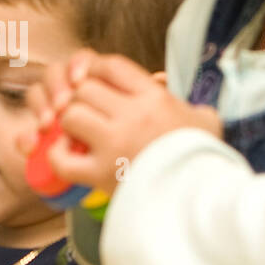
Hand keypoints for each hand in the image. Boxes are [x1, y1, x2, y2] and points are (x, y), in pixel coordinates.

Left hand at [23, 51, 221, 194]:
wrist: (202, 198)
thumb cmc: (205, 158)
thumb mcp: (205, 121)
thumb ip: (190, 104)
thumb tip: (175, 93)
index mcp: (155, 98)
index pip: (112, 66)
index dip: (95, 68)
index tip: (93, 79)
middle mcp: (132, 116)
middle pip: (86, 89)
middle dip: (81, 98)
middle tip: (86, 112)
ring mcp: (114, 145)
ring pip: (71, 116)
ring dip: (69, 124)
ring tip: (78, 134)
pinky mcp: (101, 175)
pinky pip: (62, 158)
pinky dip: (58, 155)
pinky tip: (68, 155)